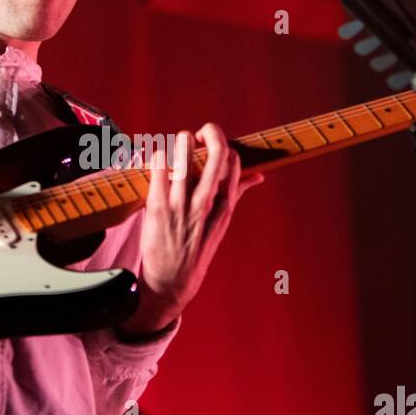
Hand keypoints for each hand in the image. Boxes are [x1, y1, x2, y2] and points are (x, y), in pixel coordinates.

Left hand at [117, 124, 263, 336]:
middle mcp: (206, 203)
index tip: (212, 143)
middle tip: (199, 133)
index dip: (224, 144)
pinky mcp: (157, 208)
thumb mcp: (222, 223)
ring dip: (180, 141)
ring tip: (176, 145)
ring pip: (184, 154)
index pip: (234, 161)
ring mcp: (181, 205)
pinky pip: (158, 167)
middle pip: (216, 153)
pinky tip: (158, 161)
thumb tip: (257, 176)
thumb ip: (236, 194)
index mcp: (224, 205)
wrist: (170, 282)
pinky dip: (158, 157)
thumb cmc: (197, 249)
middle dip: (210, 132)